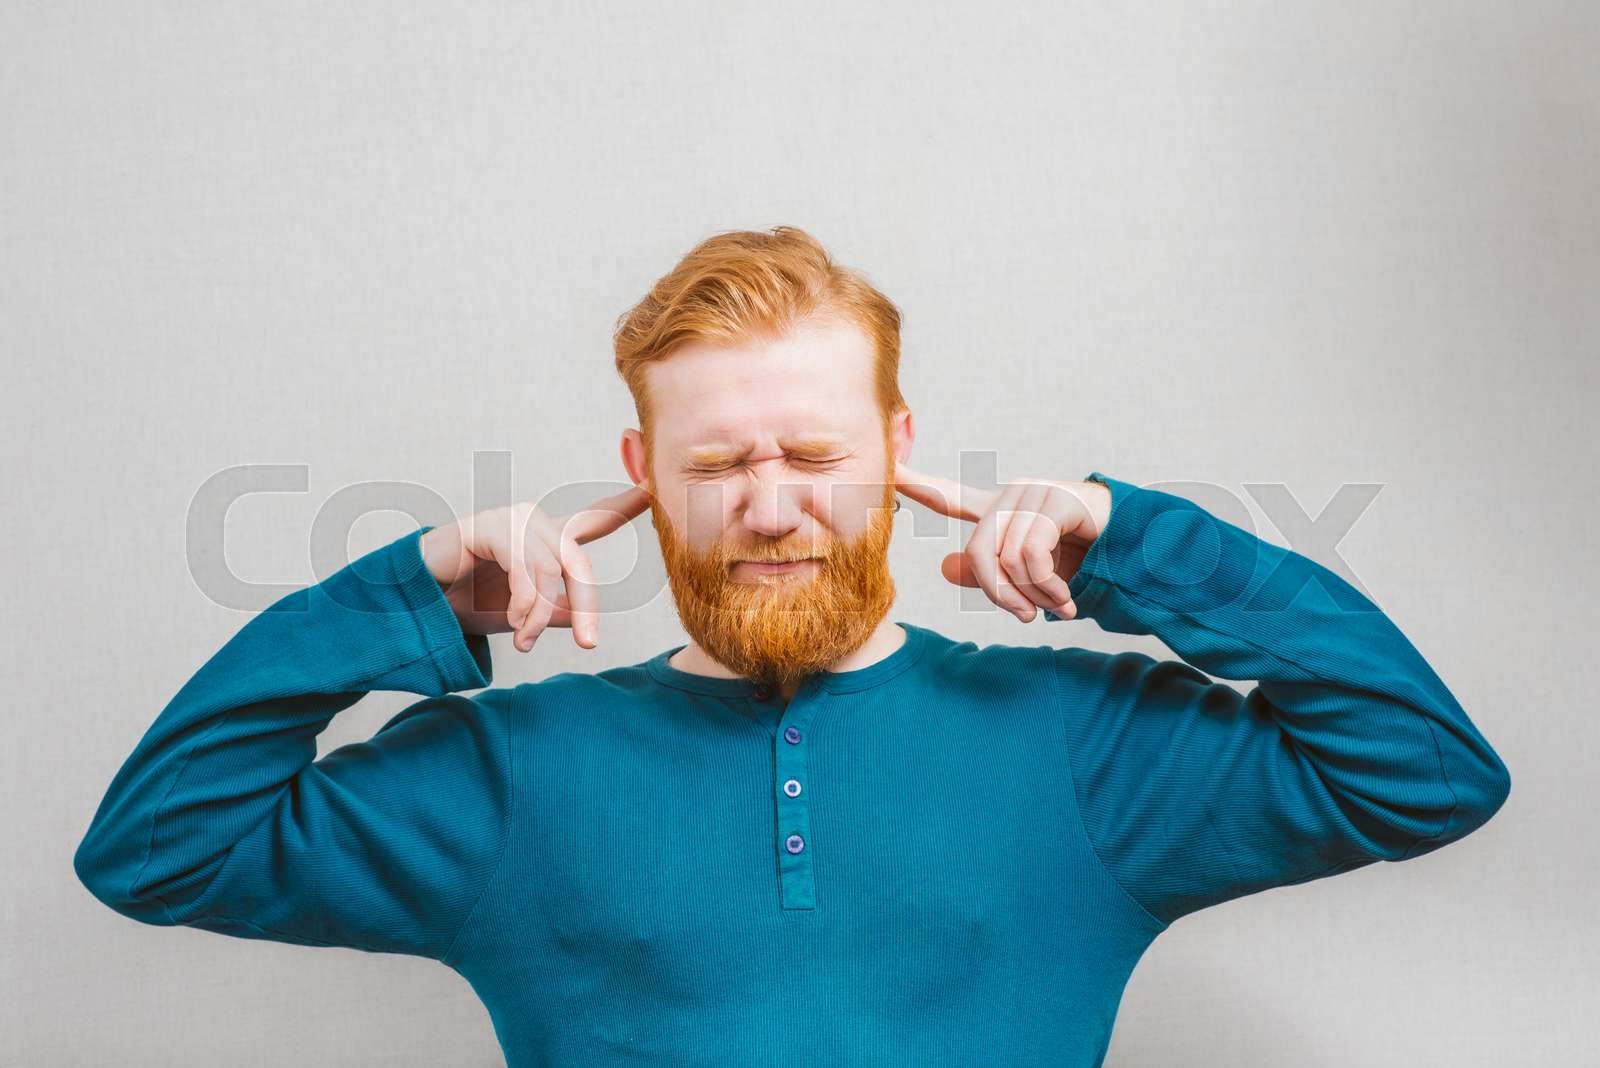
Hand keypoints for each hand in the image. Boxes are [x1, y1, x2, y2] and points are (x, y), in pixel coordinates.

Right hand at [419, 486, 651, 651]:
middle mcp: (534, 522)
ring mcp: (511, 520)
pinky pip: (526, 566)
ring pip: (550, 570)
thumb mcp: (525, 614)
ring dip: (540, 614)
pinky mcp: (489, 525)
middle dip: (586, 607)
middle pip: (578, 562)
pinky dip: (526, 602)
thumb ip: (559, 610)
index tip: (658, 487)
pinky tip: (515, 626)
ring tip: (524, 643)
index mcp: (547, 540)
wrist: (419, 607)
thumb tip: (587, 618)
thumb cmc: (469, 605)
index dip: (628, 504)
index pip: (597, 519)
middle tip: (587, 645)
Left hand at [893, 461, 1110, 622]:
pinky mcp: (1057, 500)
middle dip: (1002, 596)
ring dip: (1034, 596)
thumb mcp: (1030, 578)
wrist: (1139, 556)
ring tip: (1060, 607)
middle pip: (978, 552)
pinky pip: (1031, 555)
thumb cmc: (1085, 565)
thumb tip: (945, 567)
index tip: (886, 469)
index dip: (917, 486)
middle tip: (1029, 618)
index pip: (950, 497)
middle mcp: (1013, 496)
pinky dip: (1048, 588)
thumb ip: (989, 574)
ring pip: (1006, 558)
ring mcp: (1035, 494)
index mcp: (1002, 511)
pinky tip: (1068, 599)